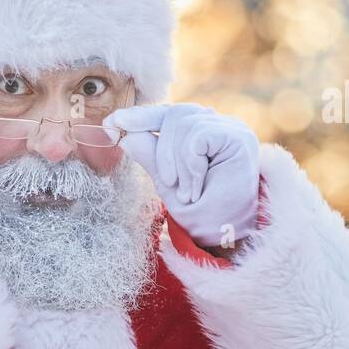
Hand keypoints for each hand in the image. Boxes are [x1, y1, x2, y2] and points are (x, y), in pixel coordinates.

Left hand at [104, 103, 259, 247]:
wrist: (228, 235)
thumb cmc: (201, 212)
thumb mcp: (167, 184)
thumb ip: (151, 158)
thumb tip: (125, 135)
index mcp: (198, 133)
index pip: (165, 114)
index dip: (138, 116)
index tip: (110, 123)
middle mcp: (215, 125)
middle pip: (172, 113)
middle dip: (161, 150)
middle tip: (169, 182)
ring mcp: (229, 127)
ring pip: (183, 123)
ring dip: (176, 162)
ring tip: (187, 191)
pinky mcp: (238, 136)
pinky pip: (197, 136)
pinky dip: (190, 165)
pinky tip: (197, 185)